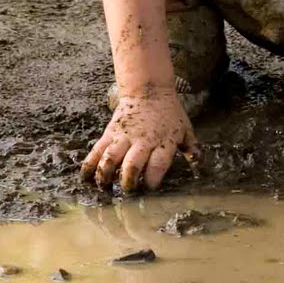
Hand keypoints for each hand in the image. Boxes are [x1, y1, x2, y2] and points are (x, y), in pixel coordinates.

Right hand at [80, 91, 198, 192]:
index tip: (149, 189)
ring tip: (104, 188)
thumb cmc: (169, 113)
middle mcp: (143, 141)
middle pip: (133, 164)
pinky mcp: (110, 133)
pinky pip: (97, 150)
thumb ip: (192, 148)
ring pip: (111, 158)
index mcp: (164, 142)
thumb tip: (198, 164)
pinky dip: (90, 164)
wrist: (148, 90)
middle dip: (128, 181)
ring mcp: (124, 137)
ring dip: (106, 175)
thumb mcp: (185, 129)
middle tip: (127, 192)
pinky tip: (85, 177)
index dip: (153, 178)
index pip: (158, 163)